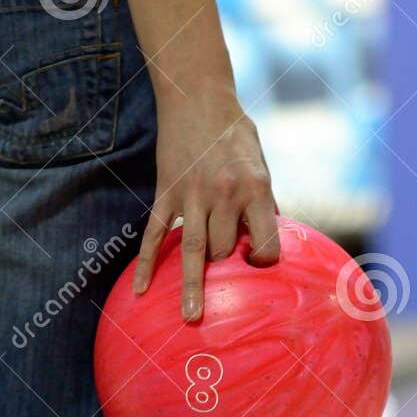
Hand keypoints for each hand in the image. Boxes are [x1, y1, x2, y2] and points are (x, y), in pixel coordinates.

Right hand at [132, 88, 278, 320]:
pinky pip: (156, 235)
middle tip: (224, 285)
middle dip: (226, 270)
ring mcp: (192, 194)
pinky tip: (142, 290)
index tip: (256, 265)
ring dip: (192, 288)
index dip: (264, 260)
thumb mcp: (261, 163)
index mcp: (255, 188)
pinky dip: (148, 264)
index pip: (265, 242)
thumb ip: (265, 203)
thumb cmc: (235, 133)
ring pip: (194, 251)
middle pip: (226, 250)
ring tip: (191, 319)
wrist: (198, 97)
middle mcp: (224, 194)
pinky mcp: (166, 192)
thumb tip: (273, 238)